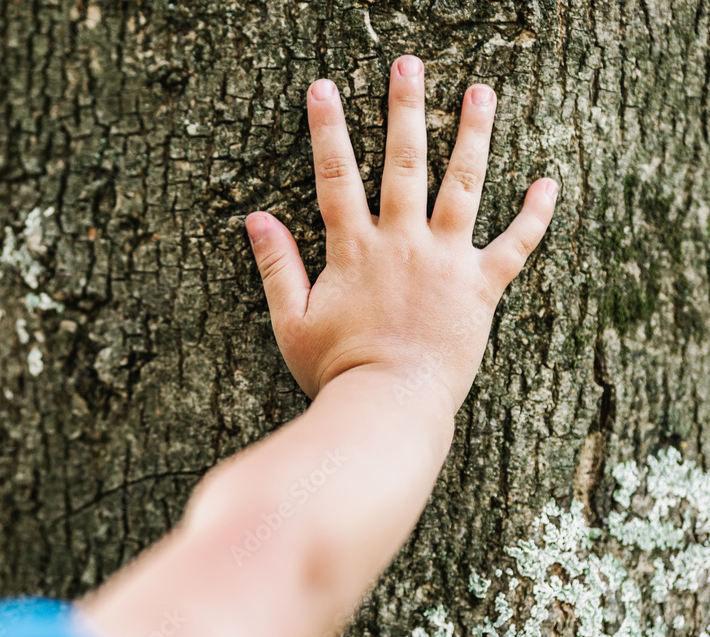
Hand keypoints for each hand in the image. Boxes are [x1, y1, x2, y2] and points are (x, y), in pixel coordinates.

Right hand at [245, 55, 556, 408]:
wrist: (389, 406)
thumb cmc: (336, 371)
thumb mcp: (291, 321)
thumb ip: (275, 266)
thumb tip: (255, 218)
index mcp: (355, 249)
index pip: (336, 175)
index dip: (328, 129)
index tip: (323, 88)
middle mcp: (403, 243)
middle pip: (404, 162)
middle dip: (405, 108)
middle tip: (407, 64)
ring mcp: (446, 261)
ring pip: (464, 185)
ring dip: (473, 135)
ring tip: (481, 91)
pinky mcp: (481, 288)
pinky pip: (515, 245)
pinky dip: (534, 214)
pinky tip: (547, 181)